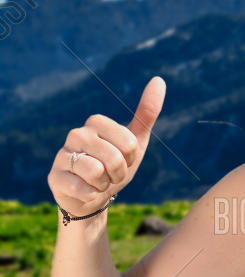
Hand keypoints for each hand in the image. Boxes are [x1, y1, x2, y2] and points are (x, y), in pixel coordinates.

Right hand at [48, 76, 165, 217]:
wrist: (93, 196)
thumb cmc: (115, 166)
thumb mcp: (136, 141)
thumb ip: (147, 113)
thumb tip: (158, 80)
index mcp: (95, 123)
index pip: (128, 141)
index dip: (132, 155)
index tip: (126, 158)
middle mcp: (75, 135)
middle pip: (113, 157)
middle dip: (120, 172)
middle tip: (112, 173)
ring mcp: (62, 155)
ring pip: (95, 172)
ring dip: (105, 183)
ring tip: (99, 181)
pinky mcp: (54, 177)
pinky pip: (82, 188)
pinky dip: (91, 194)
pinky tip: (86, 190)